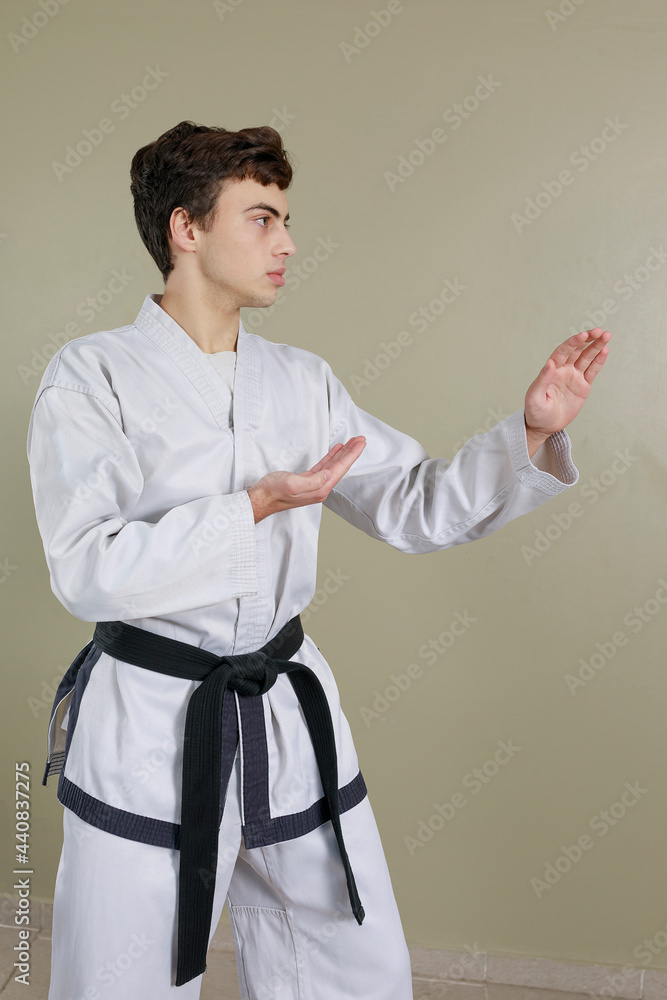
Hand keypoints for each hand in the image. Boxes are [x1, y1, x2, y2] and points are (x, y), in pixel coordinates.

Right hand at [247, 437, 366, 522]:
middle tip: (360, 439)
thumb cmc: (272, 493)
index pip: (340, 469)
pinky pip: (324, 467)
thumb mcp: (292, 484)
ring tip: (352, 443)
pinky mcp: (307, 481)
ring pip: (333, 466)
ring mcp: (314, 485)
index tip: (360, 443)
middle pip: (340, 467)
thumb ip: (313, 481)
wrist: (260, 499)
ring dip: (343, 454)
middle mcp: (320, 488)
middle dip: (351, 452)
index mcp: (319, 489)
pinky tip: (335, 451)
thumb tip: (329, 474)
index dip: (351, 455)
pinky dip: (331, 457)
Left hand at [524, 328, 610, 444]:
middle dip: (588, 340)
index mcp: (551, 370)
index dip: (573, 342)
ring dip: (596, 347)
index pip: (563, 351)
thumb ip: (542, 380)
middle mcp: (563, 370)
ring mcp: (574, 377)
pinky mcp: (583, 386)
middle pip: (577, 350)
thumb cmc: (535, 412)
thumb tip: (549, 363)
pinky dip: (599, 361)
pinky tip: (605, 351)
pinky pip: (592, 371)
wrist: (544, 426)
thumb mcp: (534, 397)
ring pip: (587, 358)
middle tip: (600, 331)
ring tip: (607, 336)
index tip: (583, 335)